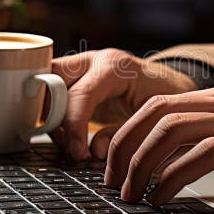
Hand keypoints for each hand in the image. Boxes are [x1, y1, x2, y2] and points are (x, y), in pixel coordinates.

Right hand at [51, 49, 196, 159]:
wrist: (169, 85)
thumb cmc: (164, 99)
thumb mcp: (152, 119)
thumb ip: (123, 134)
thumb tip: (93, 150)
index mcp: (114, 67)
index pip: (80, 93)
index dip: (73, 126)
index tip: (77, 152)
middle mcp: (93, 61)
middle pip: (50, 78)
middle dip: (49, 113)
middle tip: (64, 143)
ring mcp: (81, 66)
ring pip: (44, 83)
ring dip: (47, 115)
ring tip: (67, 143)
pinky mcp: (74, 79)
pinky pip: (49, 92)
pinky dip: (51, 114)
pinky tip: (66, 136)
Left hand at [103, 77, 213, 205]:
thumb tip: (192, 151)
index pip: (168, 101)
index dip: (133, 128)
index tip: (117, 157)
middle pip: (161, 110)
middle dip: (126, 144)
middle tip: (112, 177)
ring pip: (175, 129)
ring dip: (143, 163)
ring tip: (130, 192)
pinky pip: (204, 155)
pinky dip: (174, 176)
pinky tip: (164, 196)